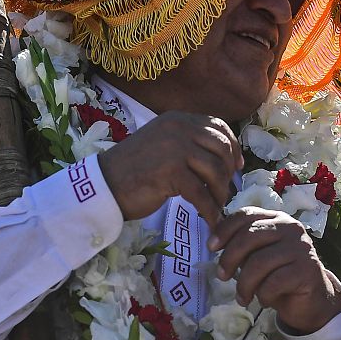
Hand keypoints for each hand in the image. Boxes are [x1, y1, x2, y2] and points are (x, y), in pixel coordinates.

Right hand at [98, 111, 244, 220]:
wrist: (102, 186)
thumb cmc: (133, 169)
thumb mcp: (163, 144)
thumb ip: (189, 143)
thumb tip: (225, 157)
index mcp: (178, 120)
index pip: (219, 126)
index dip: (233, 147)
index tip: (237, 166)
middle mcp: (179, 128)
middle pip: (222, 148)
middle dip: (229, 172)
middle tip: (225, 191)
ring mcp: (175, 149)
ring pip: (216, 171)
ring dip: (221, 192)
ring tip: (215, 205)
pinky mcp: (171, 172)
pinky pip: (202, 193)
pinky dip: (210, 210)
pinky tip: (210, 220)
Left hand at [209, 207, 340, 333]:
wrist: (310, 299)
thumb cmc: (278, 275)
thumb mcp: (257, 256)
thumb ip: (241, 246)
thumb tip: (214, 243)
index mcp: (277, 219)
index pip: (246, 215)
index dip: (224, 229)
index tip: (211, 247)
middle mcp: (291, 228)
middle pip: (249, 236)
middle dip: (229, 259)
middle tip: (222, 277)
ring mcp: (301, 247)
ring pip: (259, 262)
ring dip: (244, 285)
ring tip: (243, 297)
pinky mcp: (307, 270)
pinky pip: (273, 283)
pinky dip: (263, 295)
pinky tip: (264, 301)